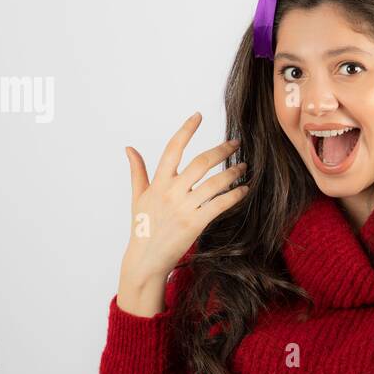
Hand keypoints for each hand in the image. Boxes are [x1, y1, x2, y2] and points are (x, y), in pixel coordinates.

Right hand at [117, 112, 247, 315]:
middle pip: (200, 162)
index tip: (198, 115)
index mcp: (158, 182)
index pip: (172, 149)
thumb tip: (129, 149)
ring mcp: (184, 208)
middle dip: (221, 150)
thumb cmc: (143, 227)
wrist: (146, 259)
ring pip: (214, 183)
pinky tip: (245, 190)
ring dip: (233, 173)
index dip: (186, 130)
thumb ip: (137, 171)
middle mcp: (171, 192)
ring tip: (245, 167)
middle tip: (236, 143)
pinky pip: (220, 205)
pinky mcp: (195, 223)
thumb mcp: (137, 197)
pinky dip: (235, 195)